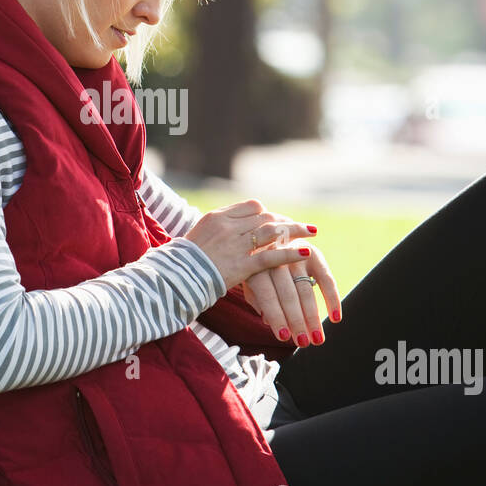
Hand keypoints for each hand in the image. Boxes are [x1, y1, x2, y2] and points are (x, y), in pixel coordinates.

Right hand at [183, 199, 318, 292]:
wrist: (173, 279)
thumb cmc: (181, 263)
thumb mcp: (197, 237)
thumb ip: (215, 231)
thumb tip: (228, 232)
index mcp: (217, 217)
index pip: (252, 206)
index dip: (268, 212)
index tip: (277, 219)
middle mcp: (228, 226)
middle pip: (265, 216)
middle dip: (285, 221)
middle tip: (301, 226)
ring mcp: (236, 245)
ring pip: (272, 231)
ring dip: (295, 230)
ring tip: (312, 231)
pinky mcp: (242, 265)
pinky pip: (271, 256)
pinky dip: (291, 253)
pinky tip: (306, 252)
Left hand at [241, 218, 340, 346]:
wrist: (269, 232)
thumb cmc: (256, 266)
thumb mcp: (249, 281)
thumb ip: (258, 300)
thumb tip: (269, 321)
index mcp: (256, 266)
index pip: (268, 295)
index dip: (276, 317)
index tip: (284, 337)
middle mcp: (277, 259)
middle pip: (288, 295)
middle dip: (297, 321)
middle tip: (303, 342)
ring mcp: (296, 255)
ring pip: (306, 290)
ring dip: (312, 317)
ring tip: (317, 338)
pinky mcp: (314, 254)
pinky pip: (326, 279)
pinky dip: (332, 298)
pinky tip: (335, 317)